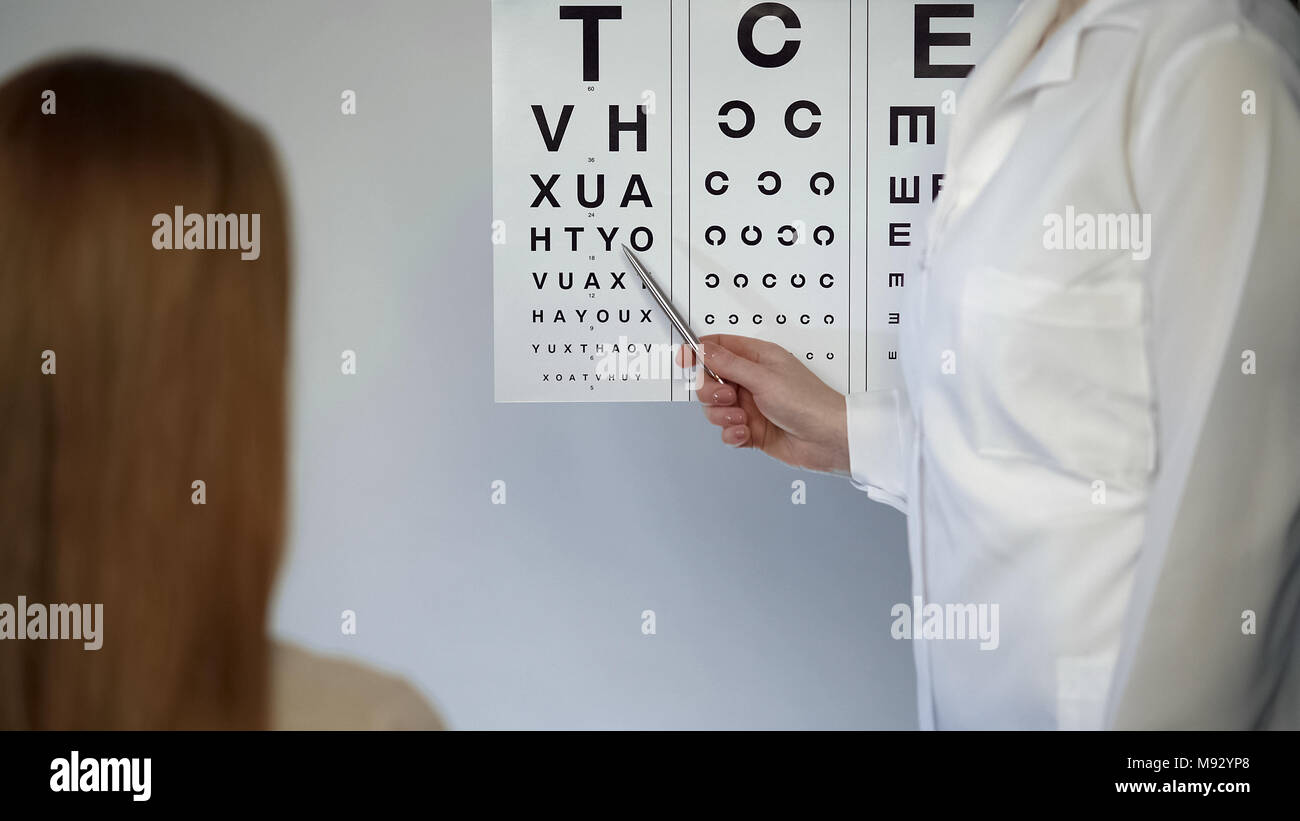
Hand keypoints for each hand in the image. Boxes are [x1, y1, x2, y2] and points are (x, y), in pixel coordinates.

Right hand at [681, 334, 849, 475]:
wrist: (828, 440)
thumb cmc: (809, 403)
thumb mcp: (764, 377)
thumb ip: (729, 364)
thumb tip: (703, 349)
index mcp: (757, 358)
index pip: (719, 347)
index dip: (699, 352)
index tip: (685, 360)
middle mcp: (752, 380)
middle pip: (710, 381)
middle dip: (711, 392)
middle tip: (729, 398)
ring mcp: (751, 406)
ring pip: (715, 409)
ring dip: (723, 416)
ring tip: (742, 419)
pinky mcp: (752, 430)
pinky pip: (727, 431)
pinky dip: (731, 434)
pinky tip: (745, 434)